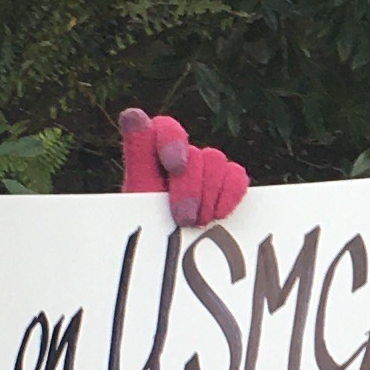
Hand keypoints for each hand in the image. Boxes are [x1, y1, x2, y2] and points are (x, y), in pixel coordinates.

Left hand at [116, 107, 248, 227]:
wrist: (166, 255)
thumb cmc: (146, 224)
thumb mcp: (137, 191)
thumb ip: (137, 153)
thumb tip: (133, 114)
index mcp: (151, 153)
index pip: (164, 128)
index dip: (173, 140)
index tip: (175, 166)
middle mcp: (180, 156)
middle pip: (195, 154)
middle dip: (190, 188)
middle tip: (183, 219)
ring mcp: (204, 169)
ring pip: (216, 161)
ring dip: (208, 195)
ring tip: (198, 223)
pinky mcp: (226, 183)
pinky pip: (237, 175)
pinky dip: (230, 194)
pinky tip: (219, 214)